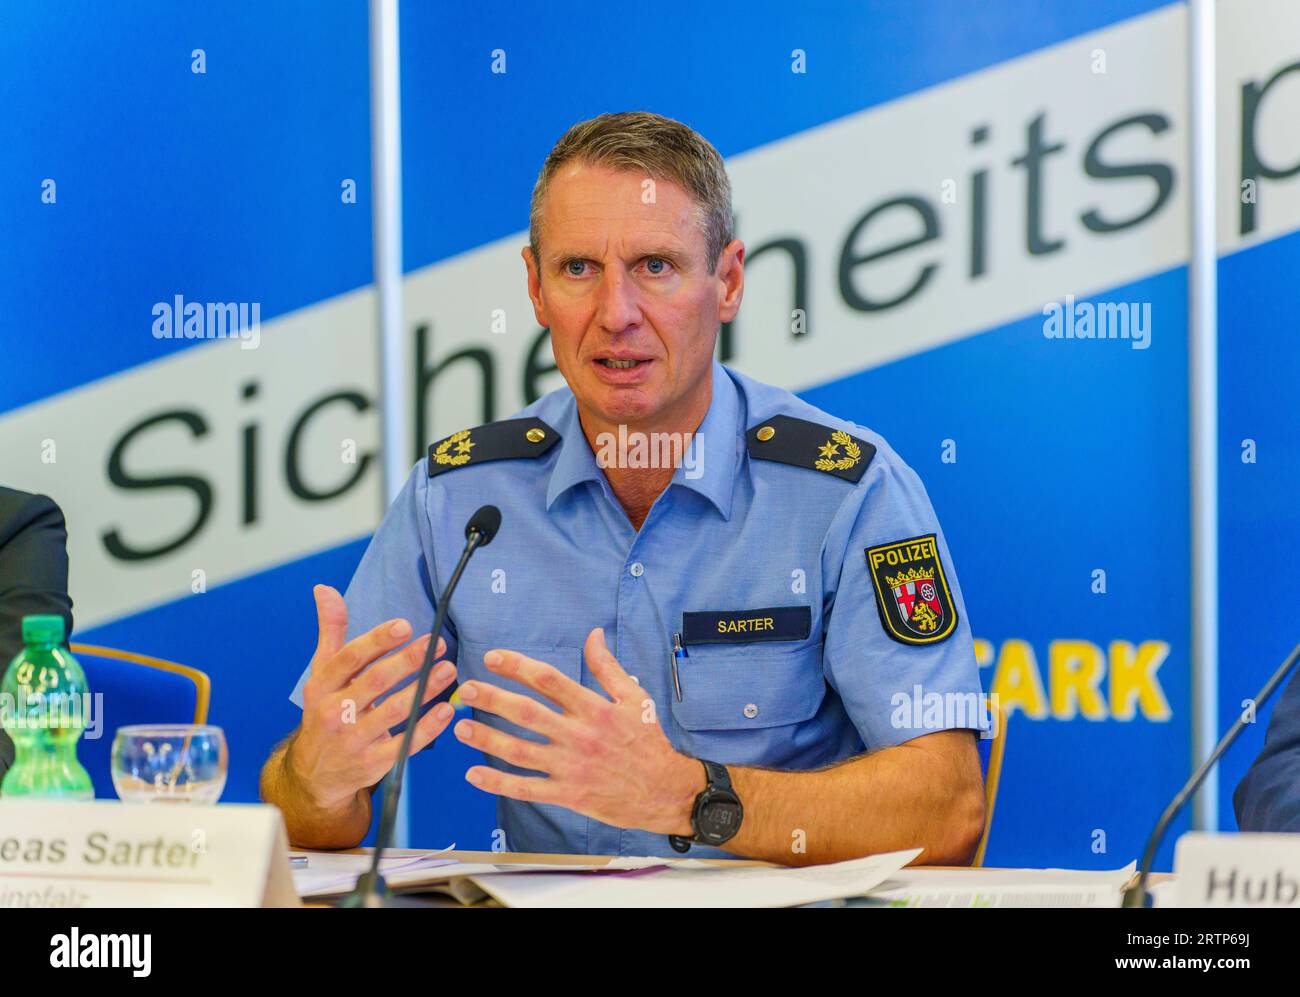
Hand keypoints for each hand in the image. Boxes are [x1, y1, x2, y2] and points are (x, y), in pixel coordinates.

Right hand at [291, 585, 457, 810]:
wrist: (315, 772)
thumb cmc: (326, 710)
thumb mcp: (322, 672)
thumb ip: (330, 630)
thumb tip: (324, 589)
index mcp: (322, 685)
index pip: (350, 658)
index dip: (377, 640)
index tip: (404, 626)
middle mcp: (334, 712)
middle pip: (375, 682)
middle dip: (408, 661)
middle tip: (437, 644)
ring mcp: (353, 739)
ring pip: (393, 712)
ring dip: (424, 689)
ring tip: (449, 669)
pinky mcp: (372, 763)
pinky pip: (403, 743)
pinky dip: (426, 727)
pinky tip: (445, 710)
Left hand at [453, 627, 704, 834]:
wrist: (665, 791)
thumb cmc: (649, 742)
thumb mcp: (635, 698)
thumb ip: (608, 667)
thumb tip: (593, 635)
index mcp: (595, 708)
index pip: (549, 680)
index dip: (518, 666)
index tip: (493, 658)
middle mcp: (579, 736)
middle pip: (527, 713)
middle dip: (492, 699)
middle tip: (466, 689)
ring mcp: (571, 767)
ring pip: (519, 751)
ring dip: (486, 739)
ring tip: (460, 729)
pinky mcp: (568, 795)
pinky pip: (526, 789)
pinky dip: (498, 783)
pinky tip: (474, 774)